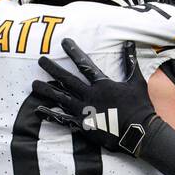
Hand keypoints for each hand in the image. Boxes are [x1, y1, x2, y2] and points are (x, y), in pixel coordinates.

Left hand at [33, 39, 160, 155]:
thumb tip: (129, 43)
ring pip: (62, 98)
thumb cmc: (140, 106)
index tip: (63, 42)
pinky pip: (63, 119)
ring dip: (46, 90)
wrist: (140, 131)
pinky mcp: (83, 125)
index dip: (73, 52)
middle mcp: (90, 96)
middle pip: (67, 80)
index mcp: (102, 85)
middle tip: (40, 60)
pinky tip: (38, 110)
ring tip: (33, 84)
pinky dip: (51, 115)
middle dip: (53, 68)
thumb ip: (130, 62)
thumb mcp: (137, 81)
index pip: (85, 65)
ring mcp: (85, 111)